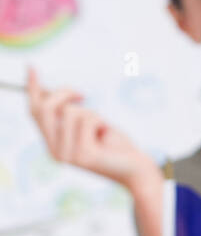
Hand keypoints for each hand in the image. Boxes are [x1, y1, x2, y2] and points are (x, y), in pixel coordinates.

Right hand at [27, 66, 156, 189]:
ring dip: (90, 113)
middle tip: (83, 94)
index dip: (32, 89)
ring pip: (70, 112)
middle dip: (63, 92)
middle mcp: (55, 152)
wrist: (134, 168)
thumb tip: (45, 88)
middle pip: (45, 108)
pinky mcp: (84, 155)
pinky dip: (100, 121)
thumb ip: (65, 111)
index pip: (35, 112)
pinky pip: (87, 120)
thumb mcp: (85, 123)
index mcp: (52, 144)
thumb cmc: (112, 143)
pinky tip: (106, 135)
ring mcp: (68, 156)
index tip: (31, 67)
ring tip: (101, 129)